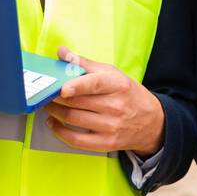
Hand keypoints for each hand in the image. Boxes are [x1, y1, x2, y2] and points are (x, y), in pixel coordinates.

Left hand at [41, 46, 163, 155]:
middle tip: (45, 92)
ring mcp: (111, 126)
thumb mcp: (112, 73)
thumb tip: (61, 52)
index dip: (77, 86)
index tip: (62, 88)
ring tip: (47, 105)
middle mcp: (115, 106)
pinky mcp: (106, 143)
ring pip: (73, 119)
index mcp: (117, 84)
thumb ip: (84, 63)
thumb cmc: (127, 93)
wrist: (151, 122)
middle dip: (55, 97)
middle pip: (77, 102)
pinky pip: (77, 141)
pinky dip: (60, 132)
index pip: (95, 84)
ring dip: (54, 112)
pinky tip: (54, 123)